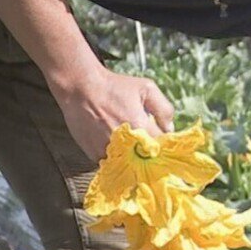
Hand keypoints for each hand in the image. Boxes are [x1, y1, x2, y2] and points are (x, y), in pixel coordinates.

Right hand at [54, 68, 174, 160]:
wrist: (80, 89)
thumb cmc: (114, 86)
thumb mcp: (146, 88)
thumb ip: (164, 109)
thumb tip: (170, 129)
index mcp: (140, 128)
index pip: (162, 146)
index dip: (163, 143)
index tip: (159, 137)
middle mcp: (125, 144)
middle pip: (145, 158)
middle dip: (147, 151)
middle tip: (143, 139)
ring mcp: (108, 151)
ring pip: (128, 162)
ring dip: (130, 154)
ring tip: (125, 138)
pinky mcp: (95, 155)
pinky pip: (111, 161)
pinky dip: (115, 155)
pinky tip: (112, 140)